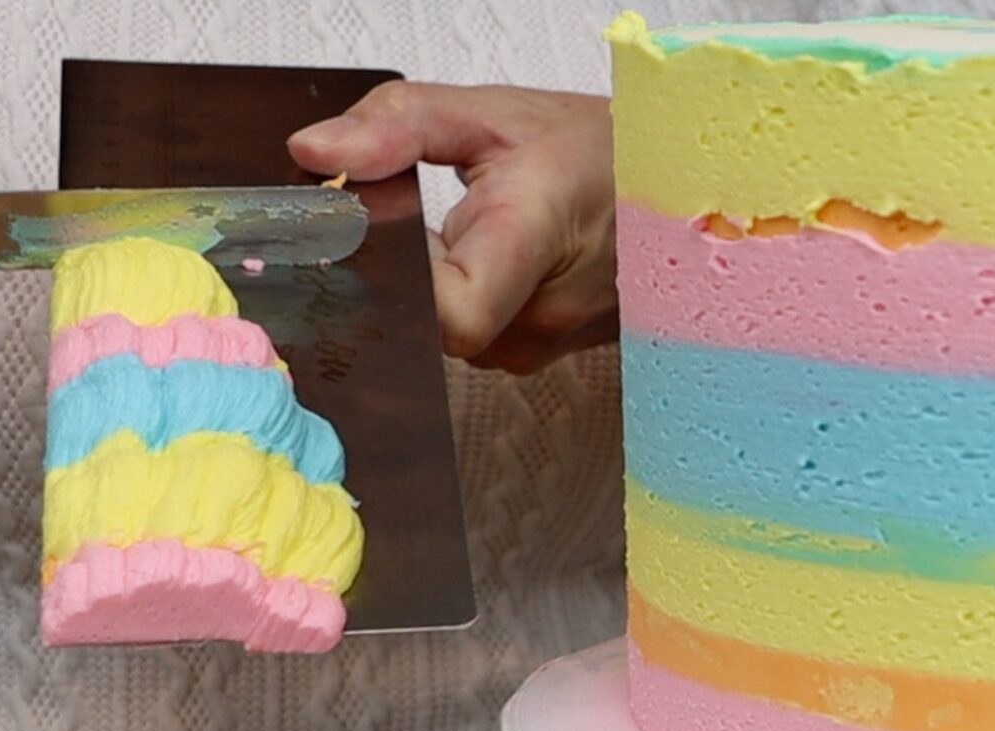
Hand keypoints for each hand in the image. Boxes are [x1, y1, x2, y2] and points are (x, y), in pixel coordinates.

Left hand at [288, 83, 617, 374]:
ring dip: (438, 288)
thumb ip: (398, 125)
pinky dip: (465, 300)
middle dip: (408, 275)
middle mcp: (544, 313)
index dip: (405, 283)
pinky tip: (486, 256)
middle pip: (432, 326)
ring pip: (448, 336)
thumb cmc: (598, 150)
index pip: (454, 312)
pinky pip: (479, 338)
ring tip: (469, 230)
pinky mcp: (544, 355)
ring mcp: (547, 344)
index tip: (390, 232)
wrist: (681, 188)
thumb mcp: (495, 113)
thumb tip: (313, 152)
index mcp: (534, 241)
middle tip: (421, 219)